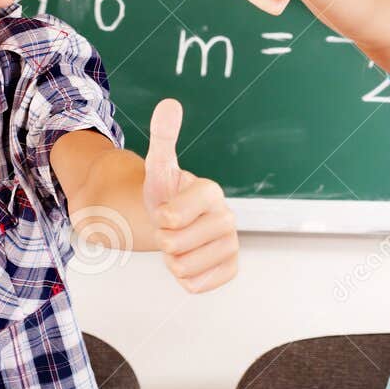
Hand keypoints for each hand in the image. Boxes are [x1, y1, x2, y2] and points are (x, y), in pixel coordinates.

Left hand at [141, 99, 237, 292]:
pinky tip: (189, 261)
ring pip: (184, 268)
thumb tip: (169, 103)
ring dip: (172, 260)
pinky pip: (199, 285)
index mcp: (211, 192)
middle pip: (175, 246)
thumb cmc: (165, 193)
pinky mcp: (231, 267)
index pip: (172, 217)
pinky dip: (186, 279)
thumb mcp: (158, 166)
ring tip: (178, 243)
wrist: (173, 221)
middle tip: (170, 228)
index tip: (165, 210)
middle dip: (163, 240)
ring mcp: (231, 244)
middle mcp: (228, 217)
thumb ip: (163, 136)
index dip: (160, 218)